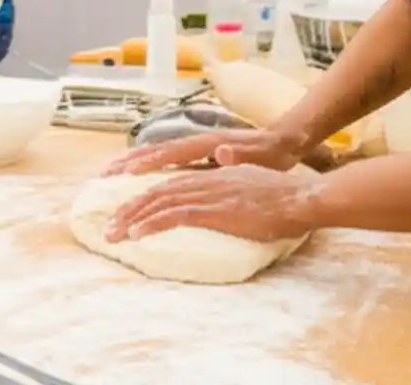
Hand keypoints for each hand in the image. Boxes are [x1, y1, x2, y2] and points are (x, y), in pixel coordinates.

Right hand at [103, 127, 308, 175]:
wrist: (284, 139)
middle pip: (156, 150)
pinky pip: (167, 158)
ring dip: (134, 161)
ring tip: (112, 171)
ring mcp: (196, 146)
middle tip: (105, 173)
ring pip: (158, 153)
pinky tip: (139, 172)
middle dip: (129, 161)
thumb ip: (239, 153)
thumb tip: (221, 150)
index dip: (148, 162)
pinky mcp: (199, 153)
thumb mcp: (260, 155)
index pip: (170, 153)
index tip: (126, 171)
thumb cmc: (272, 152)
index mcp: (207, 144)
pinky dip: (148, 164)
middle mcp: (197, 142)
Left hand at [104, 164, 319, 243]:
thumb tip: (217, 206)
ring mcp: (207, 192)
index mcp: (209, 175)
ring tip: (113, 234)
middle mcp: (203, 179)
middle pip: (155, 192)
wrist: (303, 198)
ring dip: (132, 219)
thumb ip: (225, 195)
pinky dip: (152, 223)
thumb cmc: (283, 199)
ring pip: (158, 202)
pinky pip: (174, 215)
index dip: (141, 196)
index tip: (123, 210)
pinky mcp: (214, 208)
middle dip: (127, 209)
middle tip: (108, 227)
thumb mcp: (247, 190)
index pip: (166, 185)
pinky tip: (137, 235)